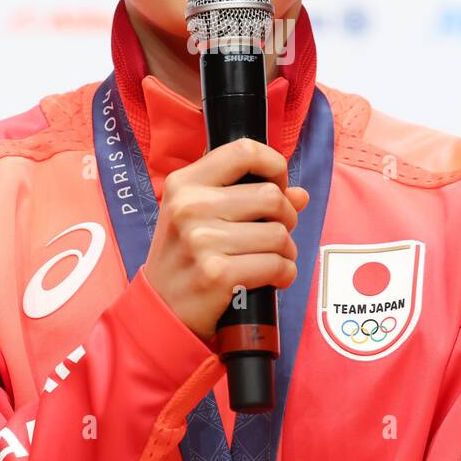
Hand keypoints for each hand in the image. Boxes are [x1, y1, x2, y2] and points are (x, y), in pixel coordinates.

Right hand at [143, 138, 309, 343]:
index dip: (274, 166)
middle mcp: (190, 207)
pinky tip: (272, 279)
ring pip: (279, 234)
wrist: (160, 309)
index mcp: (185, 183)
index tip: (277, 186)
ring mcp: (202, 240)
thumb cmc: (185, 257)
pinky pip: (277, 265)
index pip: (245, 151)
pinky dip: (284, 273)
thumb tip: (299, 194)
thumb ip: (247, 196)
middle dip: (287, 217)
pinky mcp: (218, 274)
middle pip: (271, 196)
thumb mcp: (199, 216)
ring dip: (287, 250)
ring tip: (273, 258)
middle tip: (277, 232)